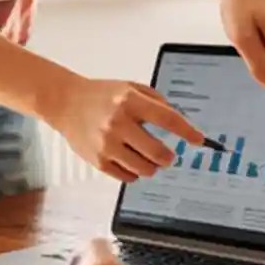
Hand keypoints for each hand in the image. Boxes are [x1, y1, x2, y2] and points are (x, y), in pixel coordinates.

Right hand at [51, 77, 204, 182]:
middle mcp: (118, 123)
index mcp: (129, 102)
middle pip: (158, 152)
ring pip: (145, 169)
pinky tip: (131, 161)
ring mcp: (107, 144)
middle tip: (169, 156)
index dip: (187, 132)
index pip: (167, 119)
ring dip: (153, 166)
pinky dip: (135, 172)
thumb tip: (181, 122)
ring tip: (148, 158)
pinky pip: (128, 176)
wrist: (66, 103)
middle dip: (169, 157)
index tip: (199, 140)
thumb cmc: (101, 96)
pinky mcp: (98, 161)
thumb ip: (156, 102)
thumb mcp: (130, 88)